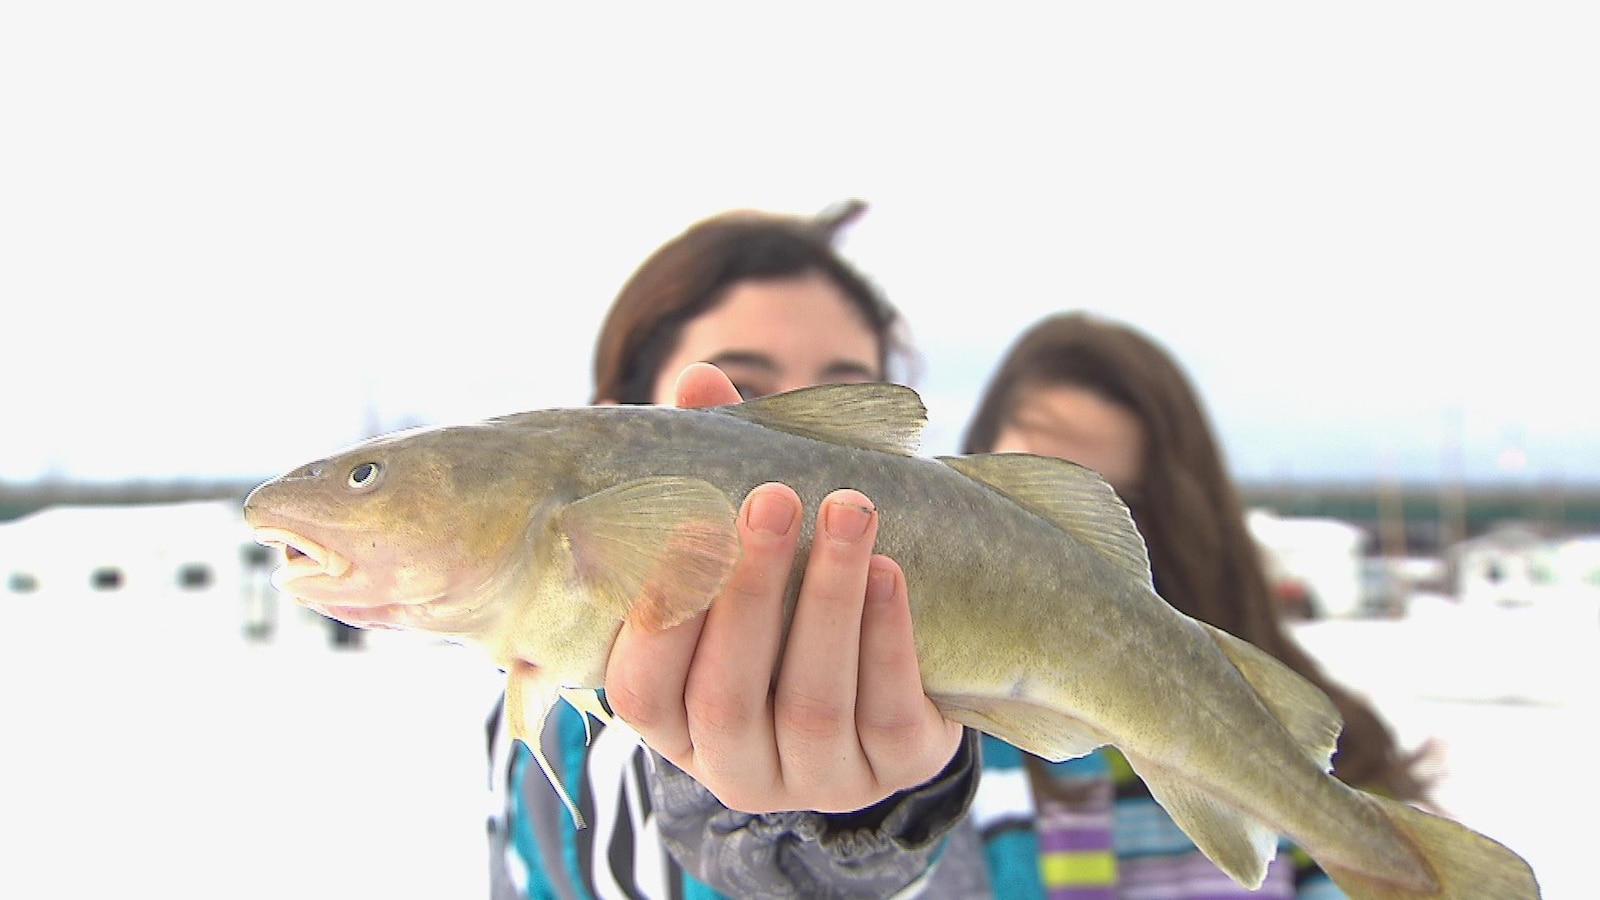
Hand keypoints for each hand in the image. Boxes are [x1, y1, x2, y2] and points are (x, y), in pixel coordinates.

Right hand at [604, 363, 963, 813]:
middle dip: (754, 590)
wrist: (889, 692)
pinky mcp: (891, 774)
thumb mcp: (745, 556)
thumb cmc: (788, 608)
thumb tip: (698, 380)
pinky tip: (892, 571)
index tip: (691, 524)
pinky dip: (888, 638)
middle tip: (776, 497)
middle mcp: (733, 766)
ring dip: (830, 598)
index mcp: (673, 721)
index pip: (641, 688)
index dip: (661, 616)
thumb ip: (714, 476)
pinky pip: (888, 718)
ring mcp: (814, 780)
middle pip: (729, 691)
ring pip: (813, 704)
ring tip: (851, 509)